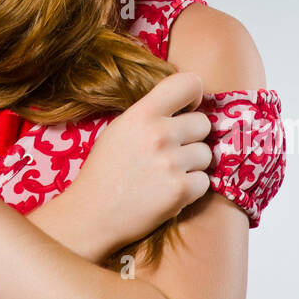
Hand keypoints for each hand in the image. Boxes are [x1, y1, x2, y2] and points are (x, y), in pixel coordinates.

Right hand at [67, 71, 212, 255]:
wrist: (92, 214)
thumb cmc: (105, 171)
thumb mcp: (120, 129)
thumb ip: (150, 114)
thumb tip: (185, 106)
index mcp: (141, 114)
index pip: (188, 83)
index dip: (194, 95)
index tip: (187, 109)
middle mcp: (158, 134)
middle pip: (203, 123)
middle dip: (192, 138)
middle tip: (172, 152)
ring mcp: (171, 163)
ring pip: (206, 154)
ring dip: (192, 165)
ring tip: (166, 174)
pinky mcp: (180, 190)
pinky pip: (205, 181)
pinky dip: (191, 189)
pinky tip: (168, 191)